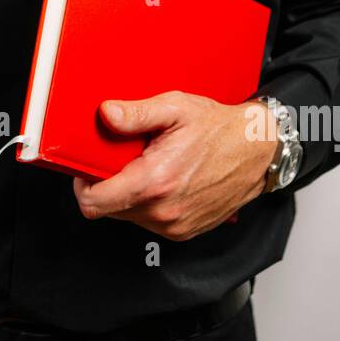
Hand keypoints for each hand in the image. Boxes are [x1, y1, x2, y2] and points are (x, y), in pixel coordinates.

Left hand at [73, 92, 276, 239]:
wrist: (257, 151)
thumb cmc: (218, 128)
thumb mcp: (175, 109)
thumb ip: (136, 113)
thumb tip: (106, 114)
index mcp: (155, 181)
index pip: (94, 203)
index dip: (82, 185)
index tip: (87, 169)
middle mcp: (163, 210)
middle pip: (108, 209)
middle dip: (108, 185)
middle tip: (124, 160)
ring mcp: (175, 225)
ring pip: (128, 216)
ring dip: (129, 195)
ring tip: (149, 167)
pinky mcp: (184, 232)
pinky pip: (149, 222)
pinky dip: (148, 204)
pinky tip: (164, 181)